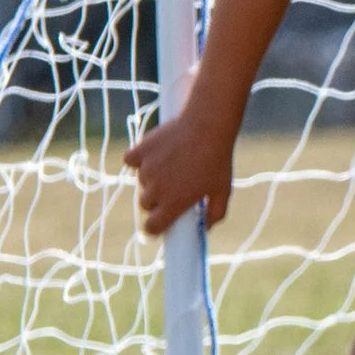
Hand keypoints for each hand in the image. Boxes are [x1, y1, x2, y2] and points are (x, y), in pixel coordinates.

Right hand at [122, 109, 235, 234]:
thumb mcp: (223, 190)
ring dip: (152, 178)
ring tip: (174, 164)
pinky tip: (156, 153)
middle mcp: (156, 190)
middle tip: (174, 187)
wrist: (208, 126)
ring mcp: (145, 170)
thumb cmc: (218, 159)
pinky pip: (131, 160)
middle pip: (146, 204)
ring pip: (141, 182)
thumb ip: (215, 213)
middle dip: (157, 200)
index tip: (160, 222)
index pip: (151, 227)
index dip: (155, 227)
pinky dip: (140, 158)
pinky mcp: (139, 152)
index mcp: (173, 203)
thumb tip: (206, 227)